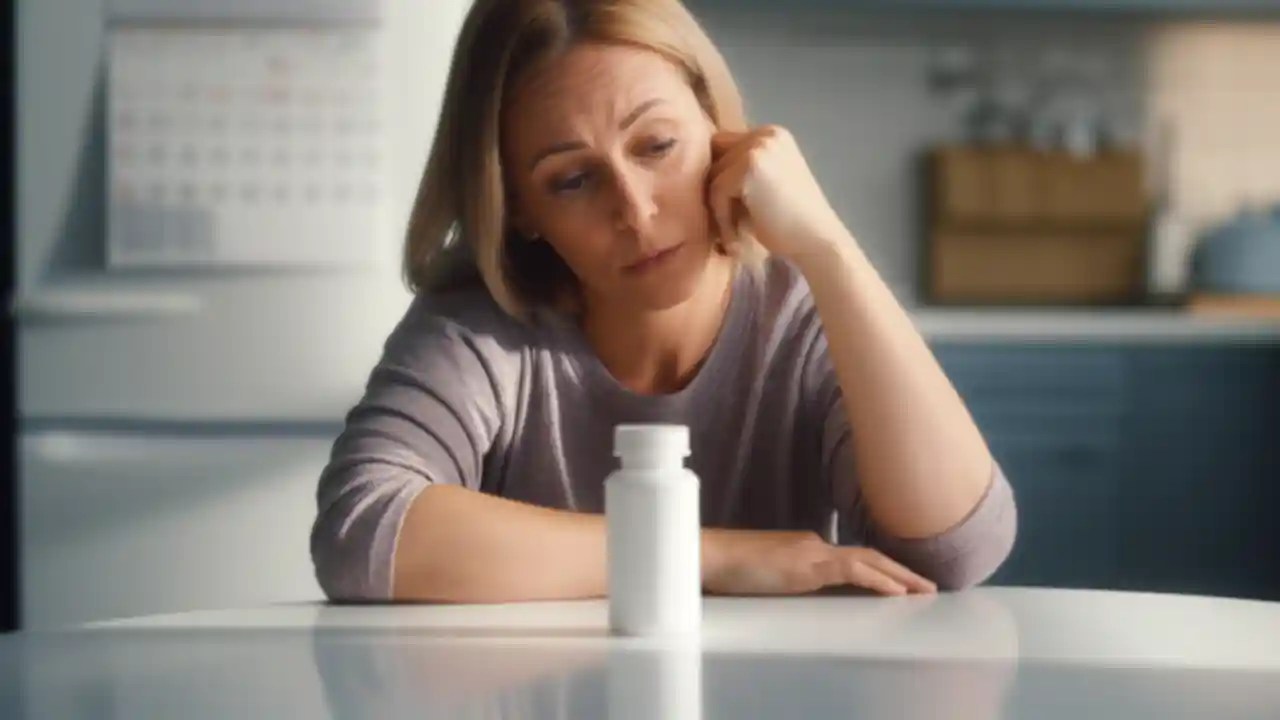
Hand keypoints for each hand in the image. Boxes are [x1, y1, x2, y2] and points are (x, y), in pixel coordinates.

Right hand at [701, 529, 937, 596]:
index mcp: (807, 548)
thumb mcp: (768, 576)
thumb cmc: (729, 567)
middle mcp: (815, 545)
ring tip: (925, 590)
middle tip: (929, 586)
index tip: (905, 582)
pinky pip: (852, 572)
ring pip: (867, 561)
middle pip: (868, 555)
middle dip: (901, 570)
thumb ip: (791, 578)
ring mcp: (812, 553)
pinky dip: (878, 580)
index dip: (882, 568)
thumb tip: (806, 589)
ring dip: (900, 576)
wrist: (708, 555)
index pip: (853, 557)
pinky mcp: (807, 566)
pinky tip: (897, 592)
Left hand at [706, 125, 849, 263]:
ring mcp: (759, 147)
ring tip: (733, 233)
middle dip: (716, 189)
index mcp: (772, 134)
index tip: (727, 210)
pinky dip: (721, 218)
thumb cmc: (790, 223)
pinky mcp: (750, 166)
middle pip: (713, 155)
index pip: (722, 145)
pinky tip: (735, 237)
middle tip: (728, 224)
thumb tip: (692, 170)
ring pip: (712, 175)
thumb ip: (739, 170)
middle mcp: (766, 134)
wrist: (817, 242)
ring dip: (717, 208)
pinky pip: (716, 190)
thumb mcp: (764, 186)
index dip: (719, 177)